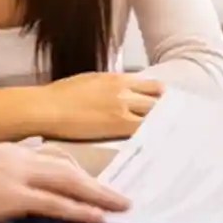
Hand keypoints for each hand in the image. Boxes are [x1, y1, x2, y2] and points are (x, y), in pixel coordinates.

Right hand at [0, 142, 129, 222]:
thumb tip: (10, 188)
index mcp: (6, 151)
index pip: (52, 156)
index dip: (76, 170)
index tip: (91, 179)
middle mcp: (16, 157)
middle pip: (67, 167)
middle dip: (96, 182)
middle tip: (118, 195)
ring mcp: (15, 176)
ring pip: (69, 182)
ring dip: (97, 195)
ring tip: (118, 206)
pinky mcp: (10, 197)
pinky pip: (54, 203)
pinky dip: (79, 210)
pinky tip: (95, 218)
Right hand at [36, 72, 163, 140]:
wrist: (47, 107)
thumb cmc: (59, 96)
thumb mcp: (87, 82)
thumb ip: (106, 87)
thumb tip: (113, 94)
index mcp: (116, 78)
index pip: (150, 85)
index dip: (159, 96)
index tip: (165, 104)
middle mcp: (124, 90)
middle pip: (157, 99)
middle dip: (165, 109)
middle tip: (174, 121)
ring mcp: (123, 107)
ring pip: (154, 113)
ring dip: (162, 123)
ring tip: (173, 134)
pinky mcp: (118, 125)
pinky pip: (144, 129)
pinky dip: (152, 135)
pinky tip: (159, 143)